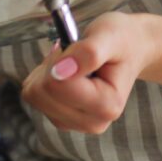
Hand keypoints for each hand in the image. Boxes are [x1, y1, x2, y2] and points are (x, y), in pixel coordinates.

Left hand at [20, 12, 159, 133]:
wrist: (129, 49)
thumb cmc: (119, 41)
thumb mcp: (109, 37)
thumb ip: (88, 53)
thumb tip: (59, 72)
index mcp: (108, 106)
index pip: (57, 85)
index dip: (59, 59)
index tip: (76, 49)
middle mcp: (93, 122)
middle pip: (41, 92)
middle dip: (51, 66)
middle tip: (73, 55)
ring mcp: (75, 123)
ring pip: (33, 95)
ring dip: (45, 72)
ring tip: (71, 65)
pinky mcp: (61, 119)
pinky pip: (32, 96)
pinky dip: (41, 79)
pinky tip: (64, 74)